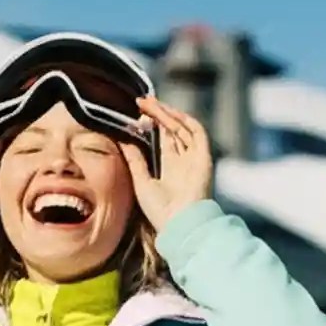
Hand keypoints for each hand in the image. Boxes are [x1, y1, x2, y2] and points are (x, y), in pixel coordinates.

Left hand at [119, 97, 213, 231]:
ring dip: (168, 114)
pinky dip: (185, 121)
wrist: (180, 224)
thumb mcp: (141, 181)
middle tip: (141, 101)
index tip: (136, 113)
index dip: (152, 125)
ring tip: (151, 103)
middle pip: (171, 131)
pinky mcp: (203, 158)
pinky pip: (197, 133)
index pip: (163, 139)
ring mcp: (194, 159)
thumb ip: (134, 160)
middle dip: (157, 114)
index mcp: (170, 169)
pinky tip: (169, 113)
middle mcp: (184, 162)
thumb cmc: (160, 211)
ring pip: (182, 129)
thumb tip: (122, 139)